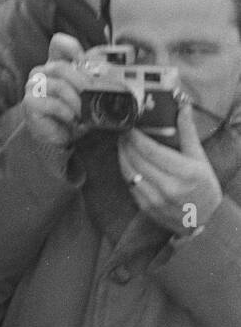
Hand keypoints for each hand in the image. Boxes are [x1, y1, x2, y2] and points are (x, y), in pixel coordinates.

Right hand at [22, 33, 89, 146]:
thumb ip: (95, 81)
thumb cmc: (74, 113)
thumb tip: (113, 74)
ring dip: (77, 102)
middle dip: (83, 83)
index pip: (58, 43)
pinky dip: (68, 113)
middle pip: (61, 66)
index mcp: (56, 65)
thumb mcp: (87, 95)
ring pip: (59, 85)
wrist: (59, 136)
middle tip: (95, 96)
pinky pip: (53, 103)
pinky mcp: (30, 102)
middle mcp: (42, 72)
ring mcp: (33, 86)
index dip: (72, 47)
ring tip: (84, 113)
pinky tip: (73, 120)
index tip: (85, 60)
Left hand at [118, 100, 221, 236]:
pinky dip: (126, 170)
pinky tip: (127, 160)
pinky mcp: (146, 208)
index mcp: (186, 173)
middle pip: (136, 159)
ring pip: (129, 172)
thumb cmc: (204, 186)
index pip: (151, 150)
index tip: (130, 125)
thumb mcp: (200, 158)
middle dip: (126, 142)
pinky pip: (129, 184)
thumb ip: (188, 132)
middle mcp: (170, 188)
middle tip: (123, 131)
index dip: (136, 136)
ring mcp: (157, 200)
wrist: (205, 220)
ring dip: (122, 155)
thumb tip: (184, 106)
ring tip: (123, 143)